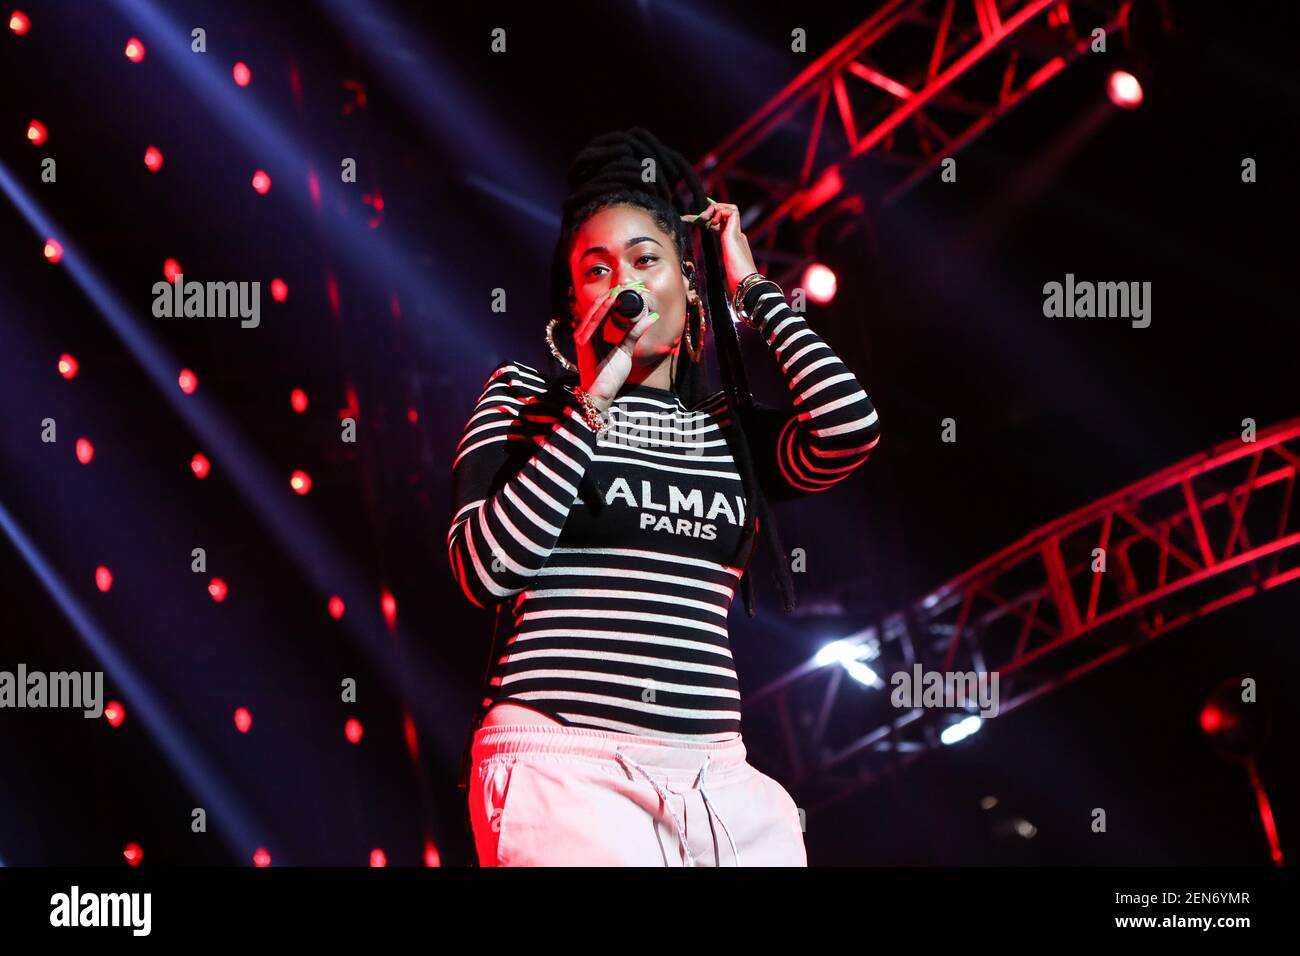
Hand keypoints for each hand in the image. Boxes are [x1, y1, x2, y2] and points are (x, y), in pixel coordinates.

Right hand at [571, 282, 659, 408]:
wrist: (601, 394)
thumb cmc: (611, 375)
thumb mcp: (626, 350)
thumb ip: (635, 332)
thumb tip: (651, 316)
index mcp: (592, 334)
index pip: (602, 310)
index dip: (614, 298)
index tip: (629, 289)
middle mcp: (585, 333)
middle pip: (597, 307)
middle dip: (612, 295)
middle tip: (627, 285)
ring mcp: (582, 337)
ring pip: (594, 311)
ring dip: (608, 298)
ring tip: (620, 288)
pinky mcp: (583, 342)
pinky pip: (593, 322)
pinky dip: (602, 310)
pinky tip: (611, 301)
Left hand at [683, 199, 757, 298]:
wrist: (744, 284)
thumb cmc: (733, 283)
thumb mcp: (719, 273)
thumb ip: (714, 267)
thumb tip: (704, 272)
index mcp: (732, 244)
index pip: (721, 225)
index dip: (708, 220)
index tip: (692, 220)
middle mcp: (736, 236)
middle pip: (726, 214)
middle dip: (711, 211)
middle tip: (697, 219)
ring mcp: (737, 234)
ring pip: (730, 209)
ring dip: (715, 209)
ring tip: (704, 219)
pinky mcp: (735, 233)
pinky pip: (732, 211)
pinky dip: (720, 211)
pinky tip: (711, 222)